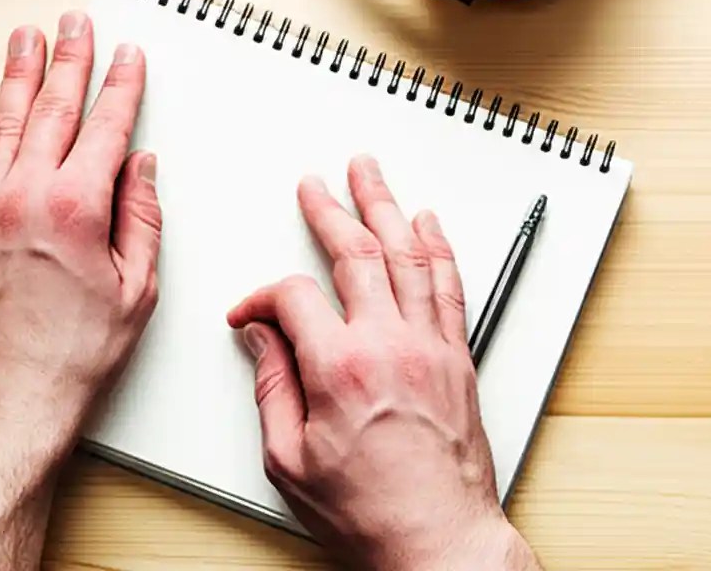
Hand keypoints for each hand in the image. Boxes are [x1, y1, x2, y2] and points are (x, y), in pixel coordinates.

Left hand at [0, 11, 161, 569]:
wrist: (6, 402)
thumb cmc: (71, 357)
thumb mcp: (135, 291)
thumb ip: (141, 219)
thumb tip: (141, 170)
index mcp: (76, 208)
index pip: (106, 127)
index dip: (121, 86)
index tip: (128, 57)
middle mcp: (23, 196)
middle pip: (51, 109)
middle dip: (69, 60)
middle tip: (76, 24)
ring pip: (1, 121)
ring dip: (18, 74)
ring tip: (27, 39)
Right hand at [227, 156, 540, 570]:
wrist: (438, 542)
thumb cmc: (370, 513)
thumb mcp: (289, 459)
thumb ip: (272, 386)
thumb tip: (263, 340)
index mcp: (340, 368)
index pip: (293, 296)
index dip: (262, 296)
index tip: (251, 313)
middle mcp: (390, 346)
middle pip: (357, 252)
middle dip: (331, 210)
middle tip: (317, 184)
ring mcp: (431, 348)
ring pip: (409, 255)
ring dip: (388, 207)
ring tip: (371, 175)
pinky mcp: (459, 360)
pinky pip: (449, 286)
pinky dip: (439, 248)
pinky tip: (428, 225)